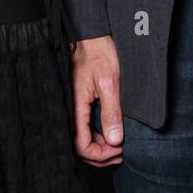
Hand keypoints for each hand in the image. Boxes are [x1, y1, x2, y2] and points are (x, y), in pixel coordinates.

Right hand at [72, 34, 123, 166]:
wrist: (92, 37)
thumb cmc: (99, 55)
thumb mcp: (109, 83)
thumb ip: (111, 112)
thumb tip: (115, 140)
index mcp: (76, 107)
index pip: (81, 145)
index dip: (100, 154)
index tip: (118, 149)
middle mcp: (72, 111)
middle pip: (80, 148)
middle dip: (100, 156)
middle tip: (120, 153)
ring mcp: (75, 108)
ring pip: (82, 140)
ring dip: (99, 149)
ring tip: (118, 147)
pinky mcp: (80, 105)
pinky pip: (84, 129)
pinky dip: (97, 138)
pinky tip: (110, 135)